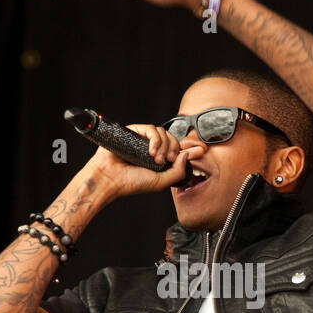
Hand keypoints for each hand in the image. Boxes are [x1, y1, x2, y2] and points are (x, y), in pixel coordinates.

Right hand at [85, 124, 204, 198]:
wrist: (110, 179)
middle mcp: (151, 148)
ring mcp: (142, 139)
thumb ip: (178, 171)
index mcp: (158, 160)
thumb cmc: (131, 183)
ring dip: (164, 146)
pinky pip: (151, 129)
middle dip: (175, 149)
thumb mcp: (161, 182)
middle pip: (172, 139)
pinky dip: (155, 140)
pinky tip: (151, 152)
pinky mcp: (134, 131)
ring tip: (156, 160)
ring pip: (163, 133)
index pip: (178, 149)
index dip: (190, 148)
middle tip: (168, 160)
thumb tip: (187, 155)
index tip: (202, 150)